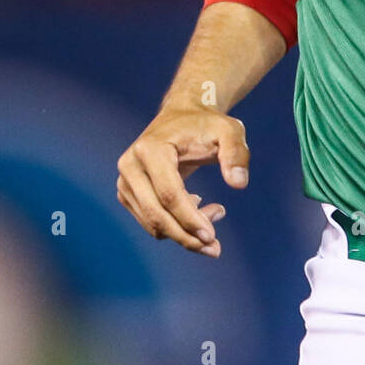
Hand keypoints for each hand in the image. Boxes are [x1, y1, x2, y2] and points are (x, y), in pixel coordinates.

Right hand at [116, 107, 249, 256]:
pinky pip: (150, 221)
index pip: (169, 194)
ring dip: (185, 231)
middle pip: (157, 214)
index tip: (212, 237)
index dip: (190, 218)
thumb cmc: (207, 124)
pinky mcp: (128, 194)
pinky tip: (200, 207)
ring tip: (216, 211)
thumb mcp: (229, 130)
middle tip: (215, 248)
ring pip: (153, 223)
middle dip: (186, 236)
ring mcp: (125, 182)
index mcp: (150, 149)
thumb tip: (239, 184)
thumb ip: (236, 154)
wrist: (182, 117)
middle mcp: (130, 166)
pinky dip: (175, 226)